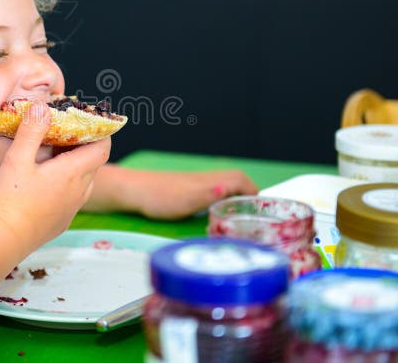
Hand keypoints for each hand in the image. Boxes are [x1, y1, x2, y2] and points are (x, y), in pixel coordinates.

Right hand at [0, 102, 110, 253]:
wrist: (4, 240)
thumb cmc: (10, 199)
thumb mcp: (17, 159)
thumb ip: (31, 131)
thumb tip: (43, 108)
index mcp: (72, 173)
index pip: (102, 149)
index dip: (102, 133)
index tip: (91, 122)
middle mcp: (78, 192)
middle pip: (94, 163)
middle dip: (86, 146)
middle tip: (68, 133)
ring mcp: (71, 209)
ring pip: (86, 181)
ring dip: (78, 166)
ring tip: (57, 156)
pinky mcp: (62, 222)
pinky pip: (74, 198)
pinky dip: (69, 184)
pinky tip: (47, 182)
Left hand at [87, 166, 257, 219]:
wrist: (135, 192)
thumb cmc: (161, 196)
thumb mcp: (188, 199)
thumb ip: (209, 194)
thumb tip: (229, 190)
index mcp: (212, 181)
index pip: (243, 181)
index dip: (255, 194)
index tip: (262, 211)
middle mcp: (208, 180)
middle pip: (237, 183)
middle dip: (249, 197)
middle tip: (254, 218)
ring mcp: (197, 184)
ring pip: (225, 187)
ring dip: (235, 199)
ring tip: (240, 218)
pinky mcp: (188, 191)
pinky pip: (213, 193)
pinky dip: (221, 201)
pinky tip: (216, 214)